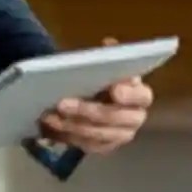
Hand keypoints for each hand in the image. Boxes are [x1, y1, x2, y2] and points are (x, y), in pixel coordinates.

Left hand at [37, 38, 153, 155]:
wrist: (96, 97)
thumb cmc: (103, 77)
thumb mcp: (107, 63)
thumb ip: (109, 55)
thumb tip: (109, 44)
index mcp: (141, 95)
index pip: (142, 96)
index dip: (129, 94)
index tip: (114, 89)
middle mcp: (134, 119)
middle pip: (113, 118)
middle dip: (87, 111)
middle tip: (62, 103)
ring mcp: (119, 136)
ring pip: (96, 135)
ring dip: (71, 125)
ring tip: (49, 115)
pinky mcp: (102, 147)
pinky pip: (84, 144)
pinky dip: (66, 135)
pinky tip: (50, 126)